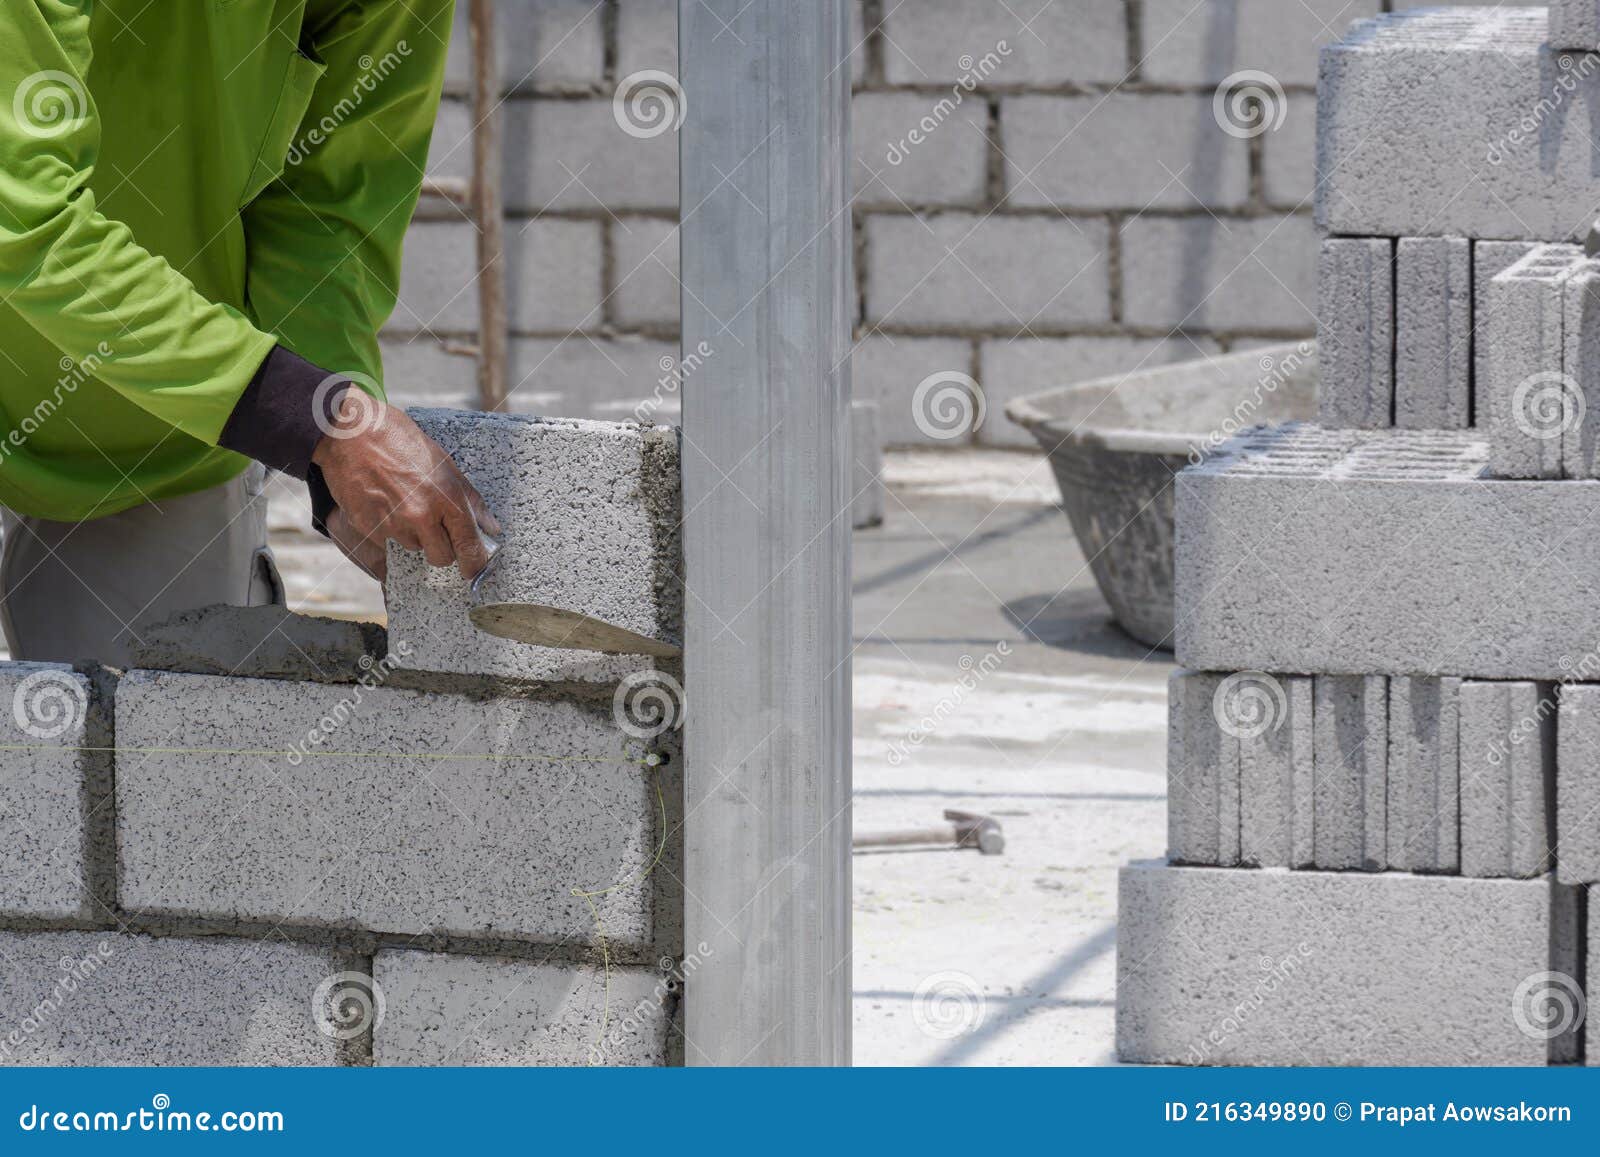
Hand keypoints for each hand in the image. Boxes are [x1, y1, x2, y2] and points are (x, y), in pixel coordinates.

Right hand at [311, 394, 500, 580]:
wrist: (350, 432)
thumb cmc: (400, 440)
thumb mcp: (444, 463)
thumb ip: (469, 499)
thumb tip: (491, 526)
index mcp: (446, 498)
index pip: (468, 546)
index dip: (475, 564)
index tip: (474, 570)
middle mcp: (421, 516)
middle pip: (441, 558)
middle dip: (442, 549)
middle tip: (436, 530)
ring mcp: (393, 524)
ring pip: (413, 548)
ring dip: (413, 535)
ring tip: (403, 504)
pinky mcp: (368, 528)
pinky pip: (387, 542)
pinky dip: (389, 530)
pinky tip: (384, 504)